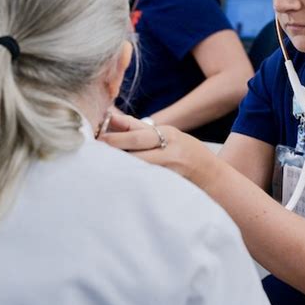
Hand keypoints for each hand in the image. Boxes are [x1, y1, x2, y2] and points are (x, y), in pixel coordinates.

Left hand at [99, 113, 219, 186]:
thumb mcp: (168, 134)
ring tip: (100, 170)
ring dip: (119, 170)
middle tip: (92, 156)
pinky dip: (130, 182)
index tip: (96, 140)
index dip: (114, 139)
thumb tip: (111, 117)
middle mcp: (170, 153)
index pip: (136, 136)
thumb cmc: (187, 152)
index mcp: (168, 135)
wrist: (213, 177)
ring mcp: (170, 173)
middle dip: (112, 155)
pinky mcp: (168, 188)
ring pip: (137, 171)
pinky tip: (118, 184)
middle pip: (133, 155)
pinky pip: (145, 185)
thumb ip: (139, 127)